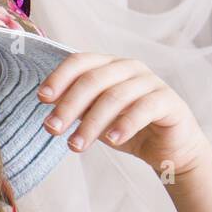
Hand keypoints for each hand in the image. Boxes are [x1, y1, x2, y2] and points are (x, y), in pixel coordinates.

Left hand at [38, 53, 211, 176]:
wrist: (169, 149)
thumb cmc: (127, 129)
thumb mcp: (95, 119)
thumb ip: (77, 110)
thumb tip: (49, 110)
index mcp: (108, 65)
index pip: (80, 62)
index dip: (59, 78)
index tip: (42, 99)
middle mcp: (129, 67)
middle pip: (93, 79)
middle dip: (69, 105)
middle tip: (52, 129)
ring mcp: (150, 81)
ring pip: (115, 96)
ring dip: (91, 123)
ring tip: (75, 146)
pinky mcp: (168, 100)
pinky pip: (144, 108)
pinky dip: (125, 124)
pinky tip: (111, 141)